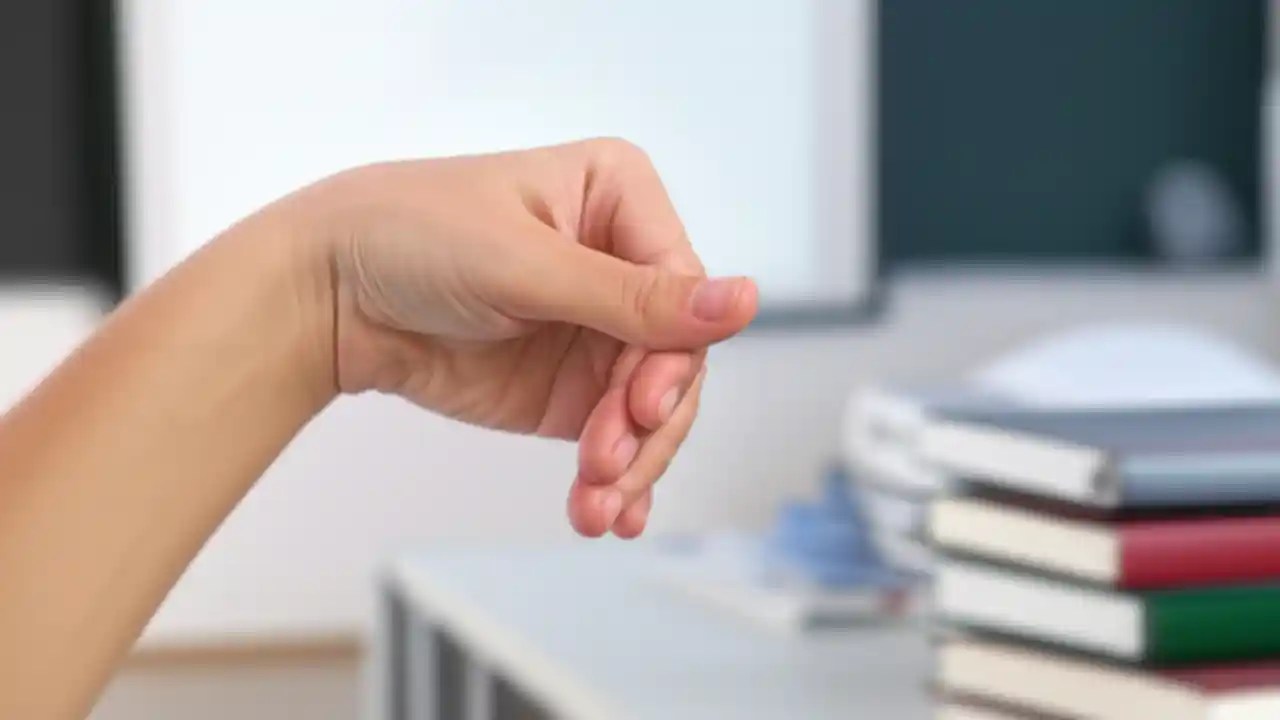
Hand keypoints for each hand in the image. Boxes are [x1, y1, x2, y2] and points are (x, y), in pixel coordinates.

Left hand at [286, 139, 756, 536]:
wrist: (328, 293)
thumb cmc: (412, 233)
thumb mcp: (524, 262)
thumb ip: (632, 296)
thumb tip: (744, 301)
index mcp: (620, 198)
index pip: (682, 285)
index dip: (674, 353)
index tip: (647, 405)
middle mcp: (621, 264)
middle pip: (676, 357)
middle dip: (646, 422)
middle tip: (609, 464)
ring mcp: (599, 330)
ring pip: (652, 408)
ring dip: (631, 463)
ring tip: (595, 507)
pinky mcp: (571, 388)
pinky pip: (615, 438)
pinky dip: (617, 480)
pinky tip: (610, 515)